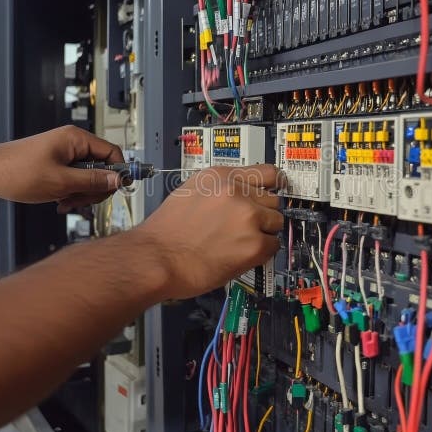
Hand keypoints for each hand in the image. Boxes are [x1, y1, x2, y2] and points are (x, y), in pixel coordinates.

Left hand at [0, 125, 123, 210]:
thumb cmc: (16, 172)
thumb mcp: (61, 181)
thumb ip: (93, 180)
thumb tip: (117, 180)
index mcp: (76, 139)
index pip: (112, 153)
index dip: (118, 172)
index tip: (117, 189)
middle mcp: (72, 143)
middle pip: (101, 167)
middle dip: (94, 188)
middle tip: (81, 201)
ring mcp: (64, 154)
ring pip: (88, 176)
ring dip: (81, 193)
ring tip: (65, 203)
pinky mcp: (56, 164)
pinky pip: (74, 179)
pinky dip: (70, 192)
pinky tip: (59, 201)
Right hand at [135, 165, 284, 299]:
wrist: (155, 258)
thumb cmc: (166, 232)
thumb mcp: (191, 191)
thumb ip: (220, 189)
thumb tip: (244, 193)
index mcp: (221, 176)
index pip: (268, 172)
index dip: (272, 186)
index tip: (275, 191)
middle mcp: (237, 192)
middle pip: (273, 200)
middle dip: (262, 214)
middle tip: (244, 227)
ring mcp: (248, 217)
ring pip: (276, 223)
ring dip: (264, 233)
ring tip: (239, 243)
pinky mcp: (254, 244)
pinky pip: (273, 246)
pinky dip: (262, 253)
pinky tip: (240, 255)